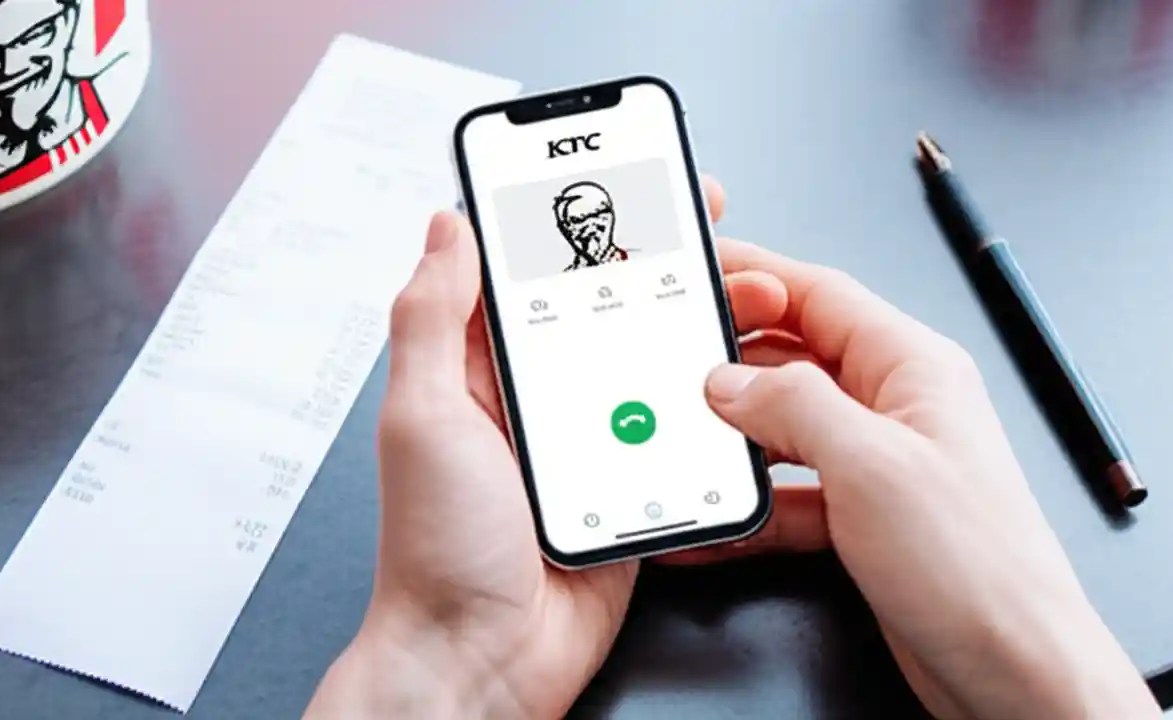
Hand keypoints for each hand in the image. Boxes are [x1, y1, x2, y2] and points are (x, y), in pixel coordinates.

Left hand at [305, 179, 788, 717]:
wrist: (483, 662)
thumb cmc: (438, 550)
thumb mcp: (423, 417)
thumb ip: (433, 318)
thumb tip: (449, 223)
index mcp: (478, 368)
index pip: (531, 272)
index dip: (578, 222)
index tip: (629, 183)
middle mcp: (534, 396)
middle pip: (605, 310)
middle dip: (662, 267)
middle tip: (716, 237)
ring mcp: (584, 439)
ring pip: (647, 363)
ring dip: (695, 328)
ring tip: (749, 300)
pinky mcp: (625, 481)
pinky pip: (671, 429)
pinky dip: (705, 402)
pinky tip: (741, 377)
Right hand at [670, 242, 1159, 718]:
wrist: (1011, 669)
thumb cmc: (977, 567)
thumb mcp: (873, 465)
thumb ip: (792, 407)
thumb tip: (729, 381)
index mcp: (912, 368)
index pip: (820, 294)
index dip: (756, 274)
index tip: (701, 269)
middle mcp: (895, 408)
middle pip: (794, 358)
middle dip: (730, 362)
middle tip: (671, 363)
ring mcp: (876, 465)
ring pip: (785, 429)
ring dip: (732, 440)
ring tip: (680, 442)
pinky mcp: (860, 520)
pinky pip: (788, 496)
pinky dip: (747, 507)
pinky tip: (711, 522)